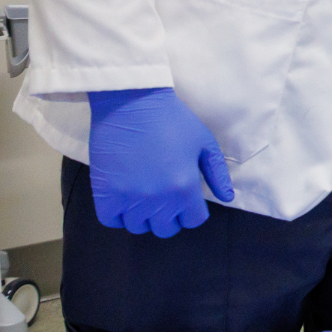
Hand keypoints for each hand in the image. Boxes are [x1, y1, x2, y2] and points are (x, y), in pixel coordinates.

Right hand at [85, 87, 233, 237]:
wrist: (131, 103)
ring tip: (145, 196)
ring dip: (144, 216)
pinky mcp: (104, 194)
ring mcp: (129, 199)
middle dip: (170, 216)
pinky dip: (118, 215)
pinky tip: (124, 199)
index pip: (193, 220)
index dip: (192, 211)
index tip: (186, 198)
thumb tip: (227, 198)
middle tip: (165, 197)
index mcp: (184, 189)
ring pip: (139, 226)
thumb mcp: (204, 143)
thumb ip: (217, 174)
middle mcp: (157, 200)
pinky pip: (111, 220)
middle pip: (166, 228)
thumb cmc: (172, 120)